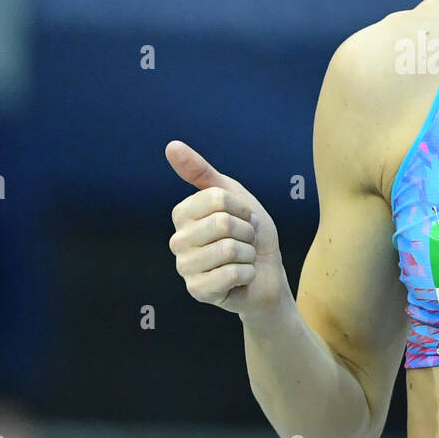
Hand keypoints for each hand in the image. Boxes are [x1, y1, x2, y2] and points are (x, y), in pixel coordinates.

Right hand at [166, 140, 287, 319]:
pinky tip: (241, 278)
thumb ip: (202, 172)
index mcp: (182, 214)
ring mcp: (185, 268)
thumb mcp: (233, 196)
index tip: (242, 217)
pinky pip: (232, 274)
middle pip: (223, 223)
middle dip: (247, 232)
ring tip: (243, 258)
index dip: (241, 208)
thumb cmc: (249, 233)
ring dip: (248, 254)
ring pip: (229, 250)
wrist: (267, 272)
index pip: (218, 199)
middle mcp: (177, 240)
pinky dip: (247, 273)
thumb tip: (171, 146)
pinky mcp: (198, 291)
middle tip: (244, 241)